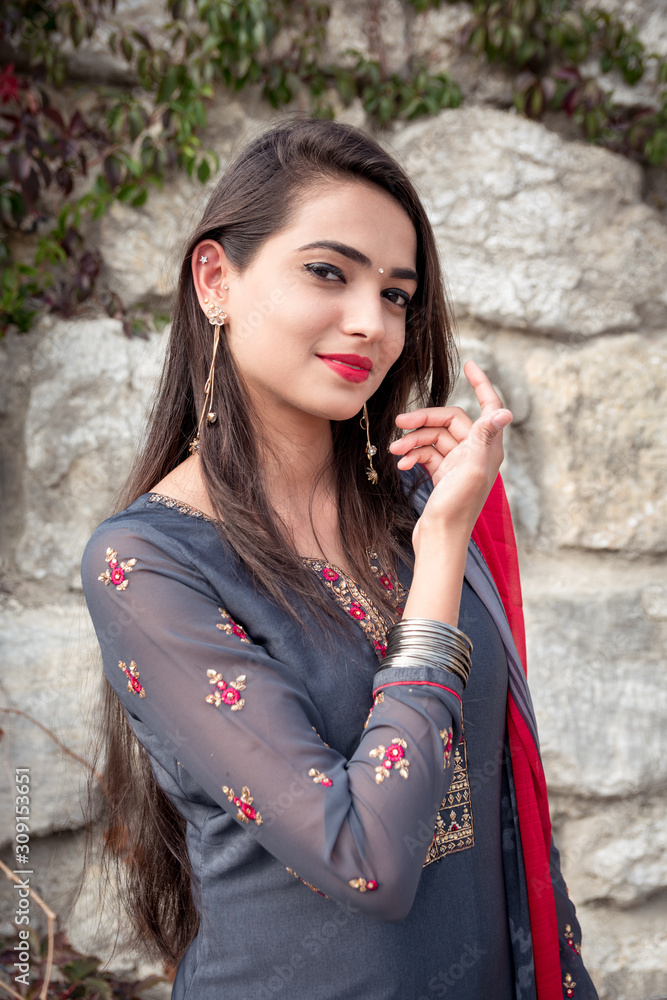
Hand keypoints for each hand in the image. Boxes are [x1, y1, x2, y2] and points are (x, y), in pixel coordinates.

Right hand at [389, 360, 511, 543]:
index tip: (470, 364)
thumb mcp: (471, 469)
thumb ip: (483, 437)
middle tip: (399, 423)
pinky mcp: (443, 474)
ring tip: (395, 451)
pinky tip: (403, 465)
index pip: (489, 406)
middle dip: (424, 420)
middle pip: (449, 421)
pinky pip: (427, 454)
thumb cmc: (457, 508)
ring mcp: (459, 463)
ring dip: (413, 441)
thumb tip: (505, 411)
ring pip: (434, 437)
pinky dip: (414, 456)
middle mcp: (476, 452)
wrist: (440, 540)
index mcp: (488, 448)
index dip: (481, 384)